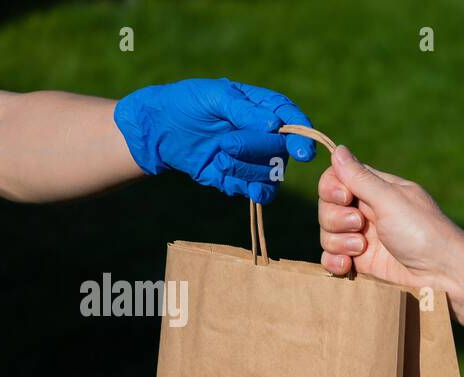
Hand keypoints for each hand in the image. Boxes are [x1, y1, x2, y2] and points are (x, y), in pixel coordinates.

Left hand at [113, 78, 314, 202]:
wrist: (159, 132)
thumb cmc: (186, 105)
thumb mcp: (212, 97)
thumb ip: (243, 110)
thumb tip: (273, 124)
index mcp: (261, 108)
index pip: (292, 119)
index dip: (301, 135)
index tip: (303, 152)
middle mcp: (265, 135)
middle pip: (282, 150)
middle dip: (256, 149)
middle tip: (225, 143)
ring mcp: (256, 159)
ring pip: (272, 174)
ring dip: (245, 169)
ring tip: (219, 158)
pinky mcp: (243, 180)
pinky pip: (259, 192)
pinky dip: (246, 188)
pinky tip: (227, 177)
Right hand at [318, 145, 463, 289]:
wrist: (442, 275)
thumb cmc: (422, 232)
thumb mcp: (391, 200)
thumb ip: (361, 178)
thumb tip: (338, 149)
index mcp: (377, 190)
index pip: (337, 178)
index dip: (332, 187)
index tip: (344, 197)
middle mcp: (368, 211)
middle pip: (327, 207)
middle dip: (335, 218)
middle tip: (360, 226)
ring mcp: (364, 238)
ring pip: (328, 233)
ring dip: (338, 241)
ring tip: (362, 249)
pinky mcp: (363, 263)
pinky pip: (333, 258)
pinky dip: (334, 261)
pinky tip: (347, 266)